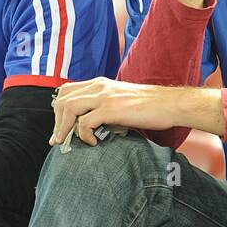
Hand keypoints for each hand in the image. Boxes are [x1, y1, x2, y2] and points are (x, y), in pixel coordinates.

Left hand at [50, 78, 178, 145]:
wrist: (170, 104)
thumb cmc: (150, 105)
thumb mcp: (121, 99)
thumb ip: (105, 105)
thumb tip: (91, 121)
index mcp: (100, 83)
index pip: (67, 90)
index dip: (59, 109)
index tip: (59, 127)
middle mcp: (99, 86)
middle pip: (63, 99)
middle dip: (57, 121)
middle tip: (59, 138)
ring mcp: (104, 97)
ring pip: (68, 108)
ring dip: (63, 128)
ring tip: (66, 141)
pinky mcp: (111, 109)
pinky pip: (84, 122)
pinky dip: (83, 135)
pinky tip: (92, 142)